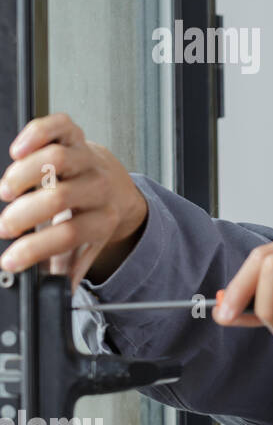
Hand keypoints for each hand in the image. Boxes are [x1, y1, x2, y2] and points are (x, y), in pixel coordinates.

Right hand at [0, 112, 147, 285]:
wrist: (111, 186)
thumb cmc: (87, 217)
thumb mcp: (83, 246)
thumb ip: (68, 269)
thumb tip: (58, 297)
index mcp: (103, 218)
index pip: (69, 234)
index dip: (35, 250)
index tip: (9, 261)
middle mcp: (98, 186)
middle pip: (60, 198)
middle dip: (24, 215)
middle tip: (5, 226)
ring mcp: (86, 158)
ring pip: (56, 160)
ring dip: (23, 177)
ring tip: (7, 192)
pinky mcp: (73, 135)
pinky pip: (57, 127)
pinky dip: (34, 135)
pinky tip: (16, 151)